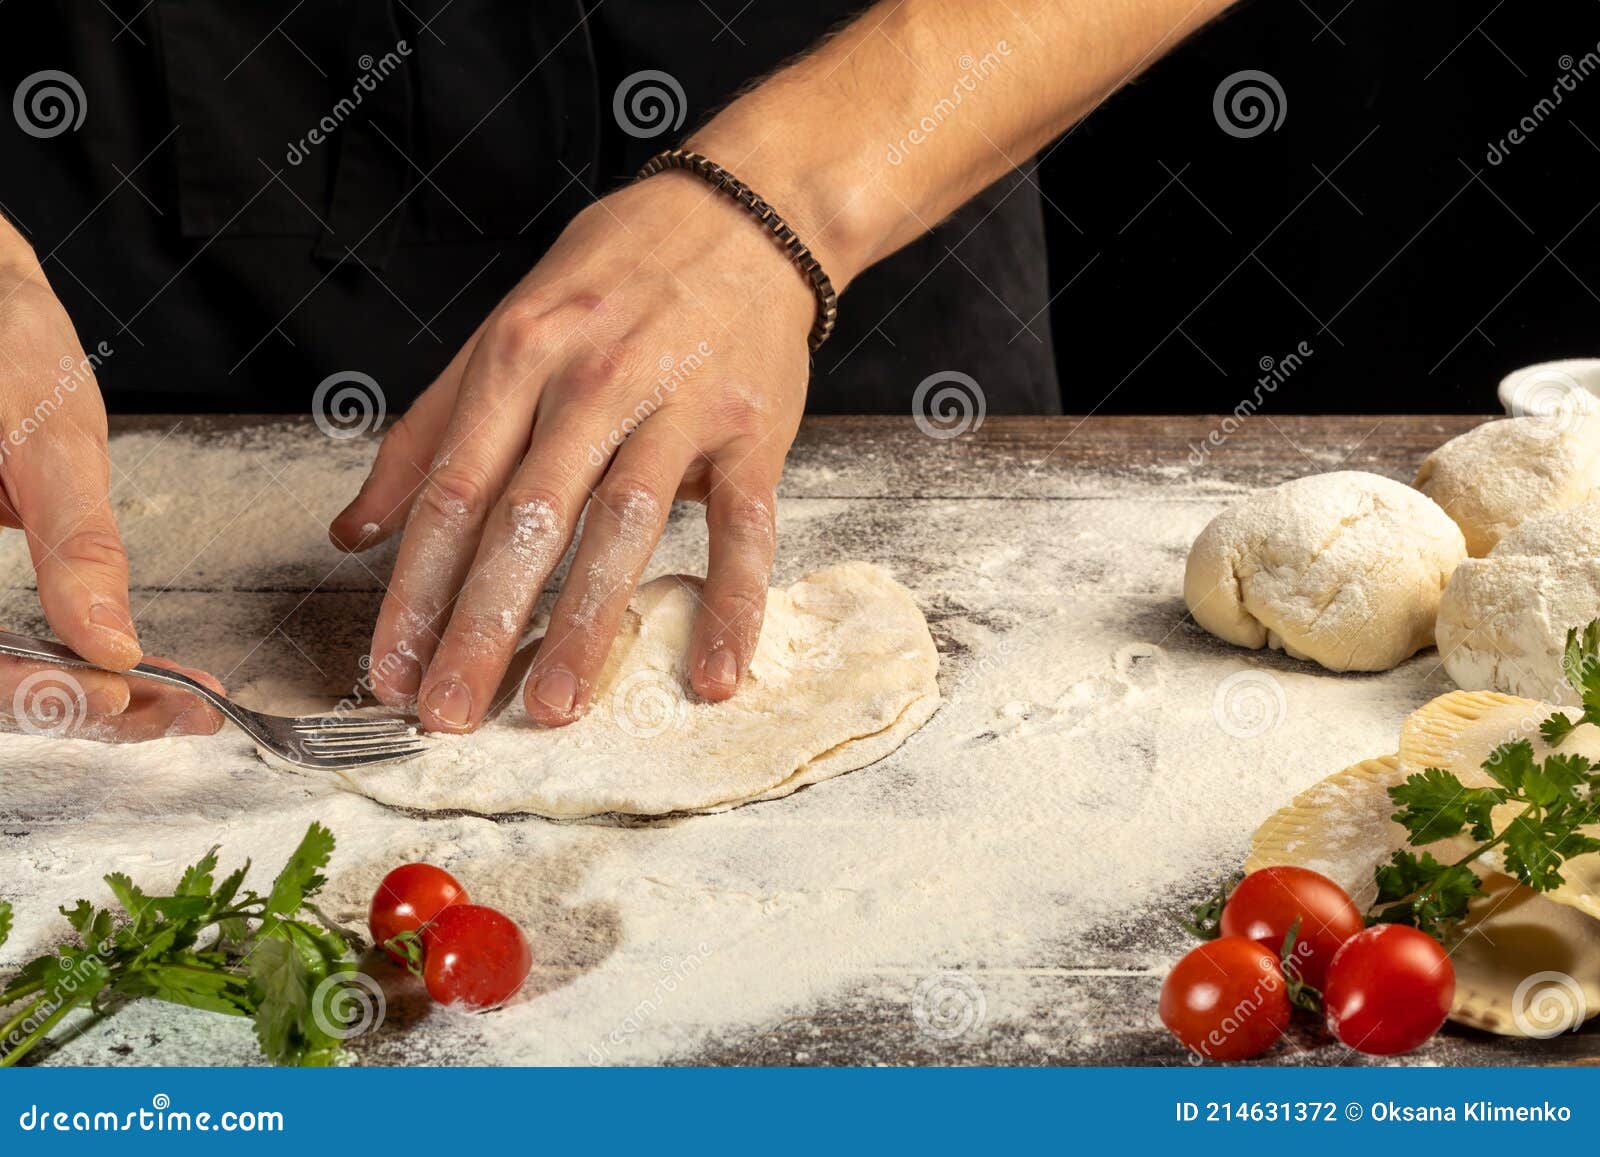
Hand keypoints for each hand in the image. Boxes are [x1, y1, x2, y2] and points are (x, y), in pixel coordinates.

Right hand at [0, 252, 223, 739]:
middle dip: (76, 705)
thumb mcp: (50, 435)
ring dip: (74, 693)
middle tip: (178, 710)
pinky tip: (127, 667)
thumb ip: (75, 542)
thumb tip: (110, 642)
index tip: (124, 696)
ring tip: (170, 700)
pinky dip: (61, 658)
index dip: (39, 696)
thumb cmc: (0, 342)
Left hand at [330, 172, 814, 731]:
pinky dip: (732, 603)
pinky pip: (743, 528)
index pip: (452, 491)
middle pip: (526, 518)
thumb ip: (426, 431)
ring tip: (558, 706)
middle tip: (450, 713)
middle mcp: (591, 382)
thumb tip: (355, 531)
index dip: (415, 590)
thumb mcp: (503, 331)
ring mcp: (676, 406)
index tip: (391, 669)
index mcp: (517, 358)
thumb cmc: (612, 279)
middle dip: (482, 624)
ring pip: (624, 526)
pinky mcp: (751, 430)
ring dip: (588, 623)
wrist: (739, 218)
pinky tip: (714, 673)